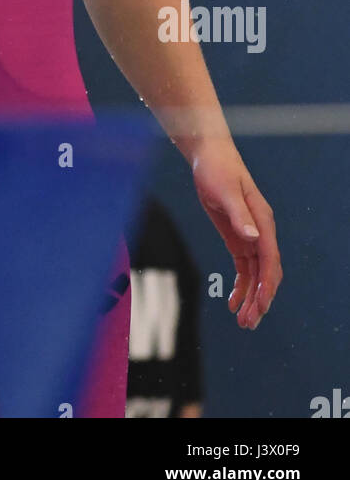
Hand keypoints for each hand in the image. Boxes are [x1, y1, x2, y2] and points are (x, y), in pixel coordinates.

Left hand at [190, 137, 281, 329]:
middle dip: (260, 299)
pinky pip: (243, 268)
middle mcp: (261, 231)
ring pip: (256, 274)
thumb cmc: (218, 169)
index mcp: (263, 221)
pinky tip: (233, 302)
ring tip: (243, 322)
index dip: (267, 284)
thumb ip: (239, 215)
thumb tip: (253, 237)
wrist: (209, 155)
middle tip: (249, 323)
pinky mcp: (237, 237)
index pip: (269, 259)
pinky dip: (241, 286)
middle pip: (266, 272)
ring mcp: (250, 236)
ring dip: (251, 298)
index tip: (261, 306)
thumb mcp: (225, 191)